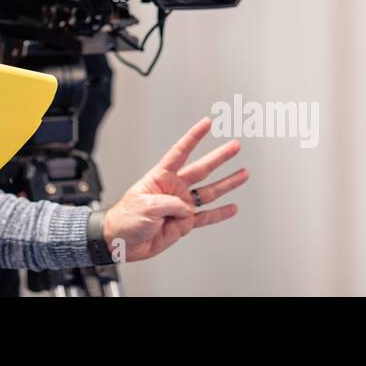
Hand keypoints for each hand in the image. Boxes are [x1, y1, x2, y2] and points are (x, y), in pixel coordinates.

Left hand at [102, 116, 247, 261]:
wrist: (121, 242)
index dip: (193, 137)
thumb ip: (170, 204)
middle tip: (235, 146)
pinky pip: (205, 217)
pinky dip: (219, 213)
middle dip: (219, 157)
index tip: (206, 124)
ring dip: (227, 184)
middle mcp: (174, 189)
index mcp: (161, 178)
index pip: (180, 153)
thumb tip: (188, 209)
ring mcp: (180, 206)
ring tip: (243, 174)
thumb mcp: (145, 205)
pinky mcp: (184, 224)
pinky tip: (232, 207)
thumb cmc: (126, 219)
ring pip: (209, 192)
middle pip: (202, 169)